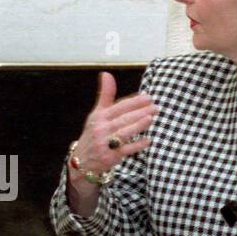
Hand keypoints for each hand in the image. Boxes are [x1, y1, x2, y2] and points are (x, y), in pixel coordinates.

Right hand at [68, 73, 158, 200]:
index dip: (134, 102)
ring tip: (151, 118)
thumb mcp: (96, 114)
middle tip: (156, 106)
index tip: (148, 97)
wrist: (81, 161)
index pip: (118, 107)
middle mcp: (101, 129)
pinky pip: (126, 150)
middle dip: (140, 112)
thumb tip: (106, 74)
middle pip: (123, 118)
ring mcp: (105, 144)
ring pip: (124, 132)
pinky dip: (137, 145)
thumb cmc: (93, 134)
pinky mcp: (110, 157)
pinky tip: (148, 140)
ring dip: (138, 125)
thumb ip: (105, 95)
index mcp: (99, 117)